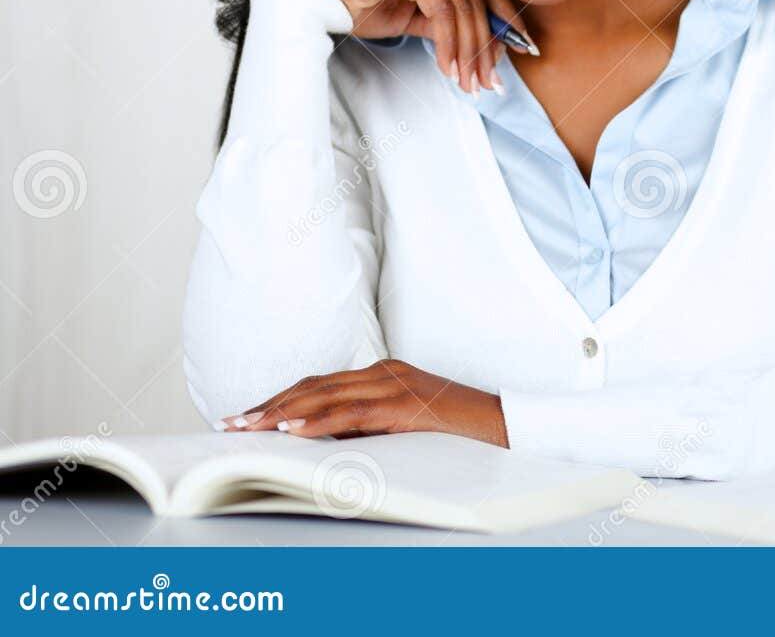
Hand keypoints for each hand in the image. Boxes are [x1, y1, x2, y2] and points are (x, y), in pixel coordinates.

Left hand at [215, 358, 508, 447]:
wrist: (505, 424)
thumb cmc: (457, 430)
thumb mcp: (405, 423)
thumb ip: (368, 424)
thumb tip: (320, 443)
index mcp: (384, 372)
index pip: (319, 383)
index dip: (279, 398)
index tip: (245, 415)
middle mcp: (385, 372)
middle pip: (314, 385)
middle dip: (268, 405)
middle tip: (229, 422)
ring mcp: (396, 385)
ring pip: (326, 396)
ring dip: (282, 413)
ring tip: (248, 428)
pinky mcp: (406, 406)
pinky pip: (354, 413)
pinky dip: (319, 423)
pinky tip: (293, 432)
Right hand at [273, 0, 533, 94]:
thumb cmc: (354, 2)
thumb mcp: (409, 15)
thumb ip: (442, 22)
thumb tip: (477, 44)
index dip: (505, 19)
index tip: (520, 51)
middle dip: (490, 43)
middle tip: (492, 80)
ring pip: (463, 5)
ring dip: (470, 50)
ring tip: (470, 82)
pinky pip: (442, 8)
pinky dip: (449, 42)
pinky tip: (449, 67)